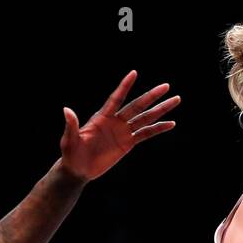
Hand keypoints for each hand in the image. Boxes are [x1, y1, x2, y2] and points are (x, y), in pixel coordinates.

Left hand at [59, 70, 178, 181]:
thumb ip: (71, 125)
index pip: (116, 98)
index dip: (124, 86)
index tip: (134, 73)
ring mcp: (123, 131)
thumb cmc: (71, 154)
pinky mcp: (128, 143)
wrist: (78, 169)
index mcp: (102, 117)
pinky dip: (158, 129)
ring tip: (176, 99)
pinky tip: (171, 123)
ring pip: (145, 118)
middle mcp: (115, 121)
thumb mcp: (69, 140)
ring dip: (160, 110)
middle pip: (137, 106)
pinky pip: (146, 135)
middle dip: (151, 96)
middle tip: (166, 86)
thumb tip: (66, 110)